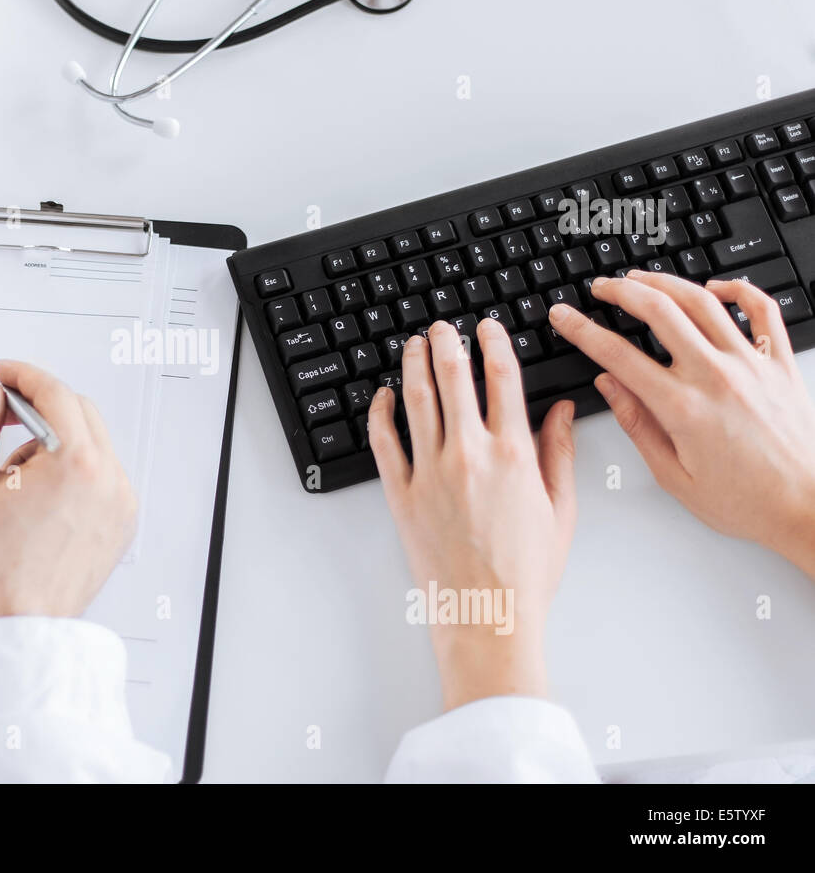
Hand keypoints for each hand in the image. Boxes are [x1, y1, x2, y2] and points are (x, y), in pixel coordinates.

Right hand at [0, 360, 136, 624]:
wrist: (19, 624)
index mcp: (76, 463)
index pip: (56, 394)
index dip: (26, 376)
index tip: (6, 374)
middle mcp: (109, 479)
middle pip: (80, 412)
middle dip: (41, 407)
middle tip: (4, 416)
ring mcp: (120, 502)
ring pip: (91, 443)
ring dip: (55, 442)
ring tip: (16, 480)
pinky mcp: (122, 522)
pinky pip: (100, 475)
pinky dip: (72, 471)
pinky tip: (38, 499)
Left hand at [368, 320, 576, 709]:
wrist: (488, 615)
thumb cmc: (526, 572)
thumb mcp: (560, 509)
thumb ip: (559, 452)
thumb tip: (562, 410)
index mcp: (513, 454)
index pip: (502, 378)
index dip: (494, 343)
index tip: (487, 328)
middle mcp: (469, 455)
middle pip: (454, 378)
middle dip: (448, 343)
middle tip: (443, 327)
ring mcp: (430, 473)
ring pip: (417, 401)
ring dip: (414, 365)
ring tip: (414, 346)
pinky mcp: (401, 495)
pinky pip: (384, 442)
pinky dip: (381, 412)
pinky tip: (384, 396)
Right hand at [550, 270, 814, 576]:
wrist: (807, 508)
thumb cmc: (747, 501)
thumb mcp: (674, 475)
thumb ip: (638, 424)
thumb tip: (610, 386)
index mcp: (683, 408)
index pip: (618, 355)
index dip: (583, 330)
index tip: (565, 317)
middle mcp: (716, 376)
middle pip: (659, 311)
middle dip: (621, 291)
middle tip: (601, 287)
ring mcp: (751, 364)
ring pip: (703, 301)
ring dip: (666, 282)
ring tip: (642, 279)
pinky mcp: (780, 363)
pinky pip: (762, 309)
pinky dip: (738, 289)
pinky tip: (717, 288)